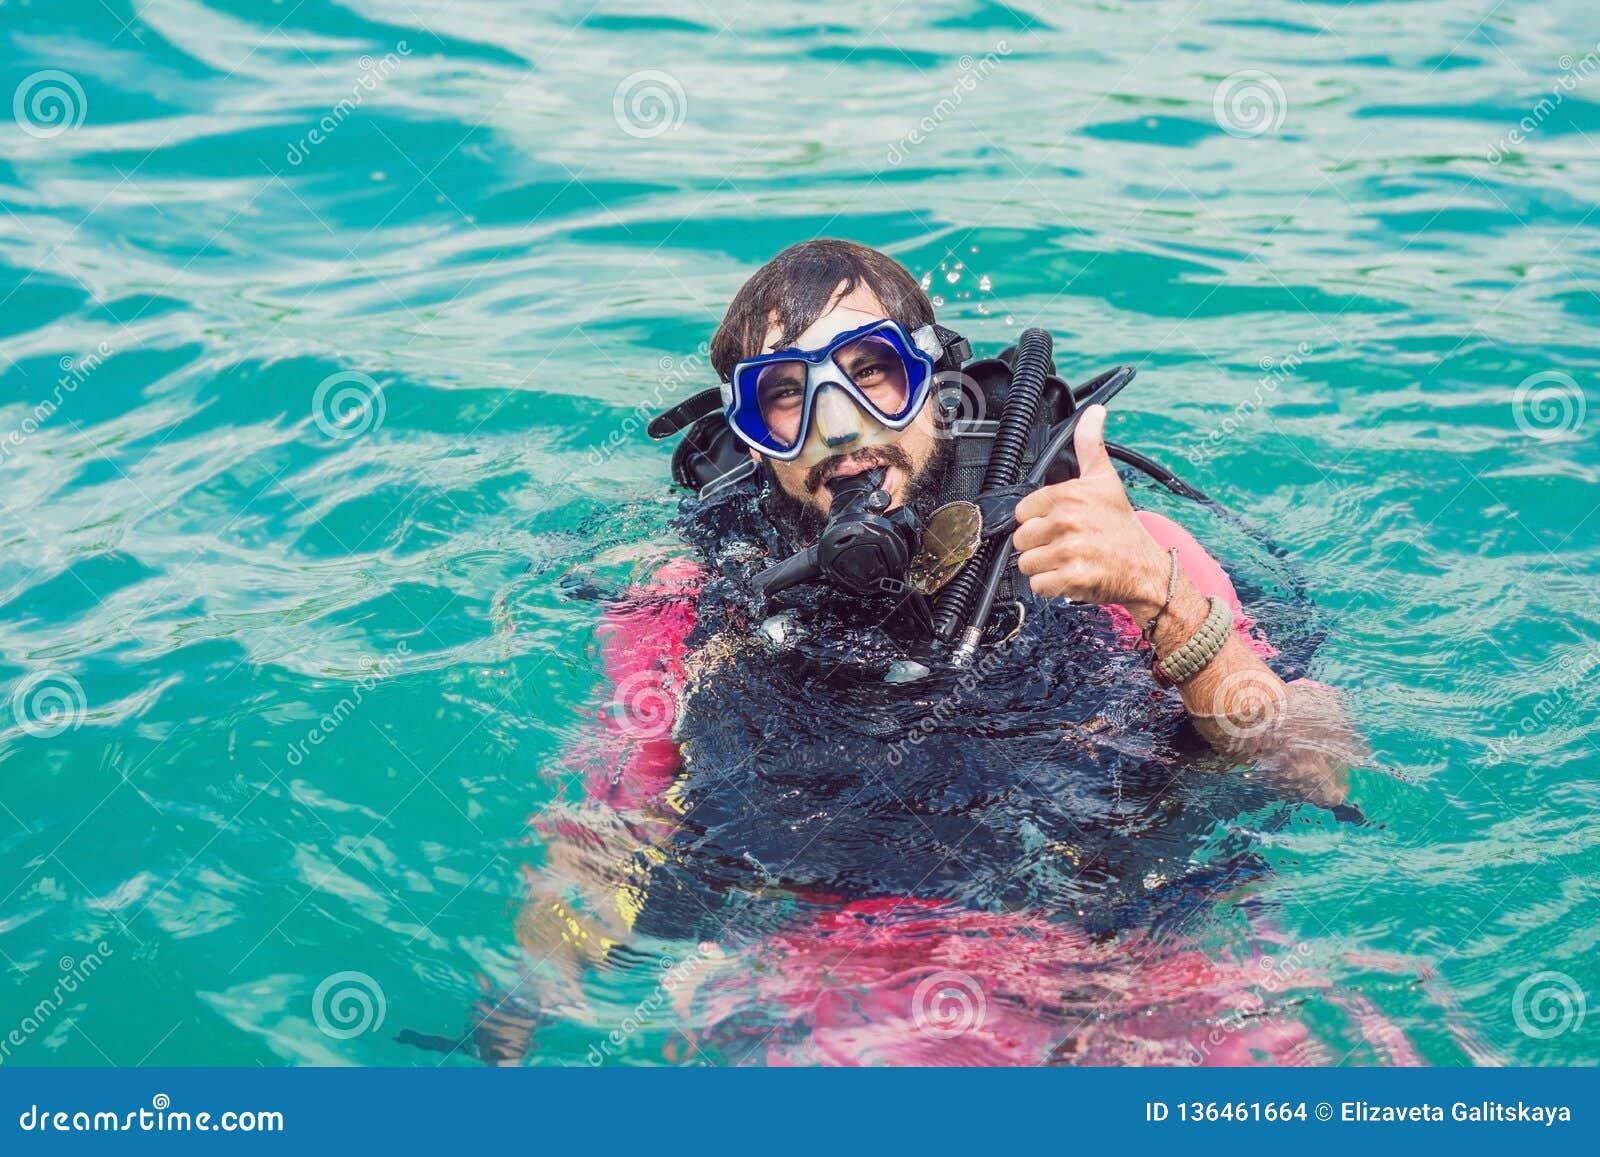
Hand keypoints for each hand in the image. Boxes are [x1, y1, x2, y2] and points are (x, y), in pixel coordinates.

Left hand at [1011, 405, 1169, 615]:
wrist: (1145, 568)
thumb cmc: (1121, 525)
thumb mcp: (1105, 479)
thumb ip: (1090, 443)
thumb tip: (1094, 412)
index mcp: (1069, 495)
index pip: (1022, 511)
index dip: (1038, 519)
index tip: (1058, 523)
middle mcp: (1067, 521)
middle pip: (1021, 539)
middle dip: (1039, 544)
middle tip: (1065, 543)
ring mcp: (1069, 551)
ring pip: (1026, 563)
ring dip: (1044, 566)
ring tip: (1068, 559)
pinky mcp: (1071, 578)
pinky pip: (1038, 584)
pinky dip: (1051, 585)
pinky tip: (1069, 575)